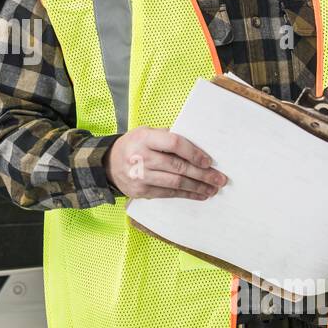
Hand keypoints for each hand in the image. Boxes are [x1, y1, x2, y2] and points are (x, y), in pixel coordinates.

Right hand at [104, 126, 227, 200]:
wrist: (108, 164)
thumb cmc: (134, 145)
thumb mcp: (146, 133)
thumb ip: (167, 138)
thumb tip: (197, 148)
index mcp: (144, 138)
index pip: (174, 144)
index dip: (193, 152)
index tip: (208, 161)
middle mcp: (141, 158)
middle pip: (178, 167)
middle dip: (202, 174)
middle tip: (219, 179)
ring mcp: (140, 177)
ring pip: (175, 183)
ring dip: (197, 187)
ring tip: (213, 189)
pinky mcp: (141, 192)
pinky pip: (168, 193)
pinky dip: (186, 194)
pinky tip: (199, 194)